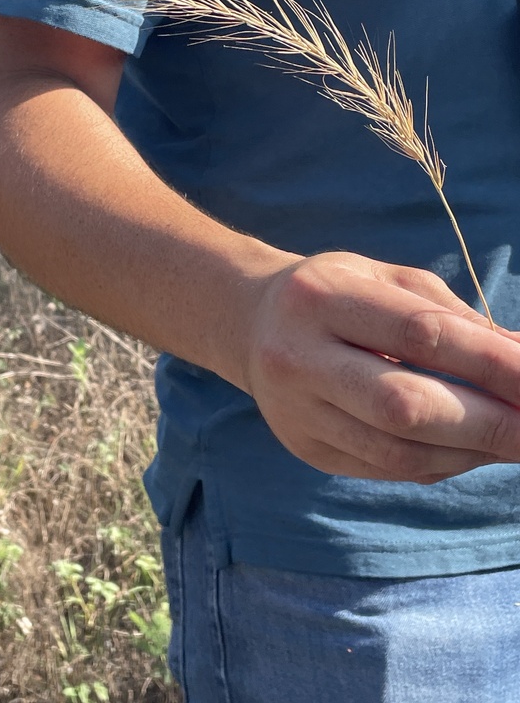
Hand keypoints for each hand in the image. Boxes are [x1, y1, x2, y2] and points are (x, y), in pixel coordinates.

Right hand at [246, 252, 519, 481]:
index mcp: (321, 297)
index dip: (493, 362)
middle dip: (489, 423)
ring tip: (513, 440)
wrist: (250, 324)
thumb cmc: (337, 292)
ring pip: (396, 450)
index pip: (421, 334)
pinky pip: (386, 467)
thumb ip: (453, 315)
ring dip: (471, 452)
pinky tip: (473, 449)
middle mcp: (298, 356)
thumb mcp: (386, 278)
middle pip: (404, 405)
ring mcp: (295, 410)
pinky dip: (441, 462)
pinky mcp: (304, 448)